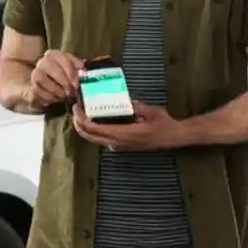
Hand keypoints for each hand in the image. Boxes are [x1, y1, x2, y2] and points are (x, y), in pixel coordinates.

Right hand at [24, 50, 83, 109]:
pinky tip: (56, 100)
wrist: (48, 88)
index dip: (70, 70)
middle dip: (62, 80)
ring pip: (40, 77)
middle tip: (71, 91)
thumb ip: (79, 70)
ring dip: (54, 89)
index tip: (76, 82)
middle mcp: (42, 62)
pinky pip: (36, 90)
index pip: (61, 57)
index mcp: (54, 55)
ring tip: (64, 96)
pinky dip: (48, 97)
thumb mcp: (74, 72)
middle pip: (48, 66)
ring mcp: (35, 74)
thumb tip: (84, 73)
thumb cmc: (65, 79)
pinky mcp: (30, 87)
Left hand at [72, 101, 186, 151]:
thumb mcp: (150, 111)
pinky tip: (93, 121)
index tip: (77, 107)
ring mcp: (119, 146)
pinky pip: (102, 140)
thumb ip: (135, 107)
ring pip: (94, 140)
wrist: (173, 137)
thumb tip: (123, 101)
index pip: (94, 129)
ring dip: (84, 128)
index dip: (82, 119)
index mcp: (123, 134)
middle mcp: (118, 143)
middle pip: (90, 136)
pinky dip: (93, 131)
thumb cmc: (163, 124)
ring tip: (80, 114)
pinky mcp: (121, 146)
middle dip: (78, 124)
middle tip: (75, 109)